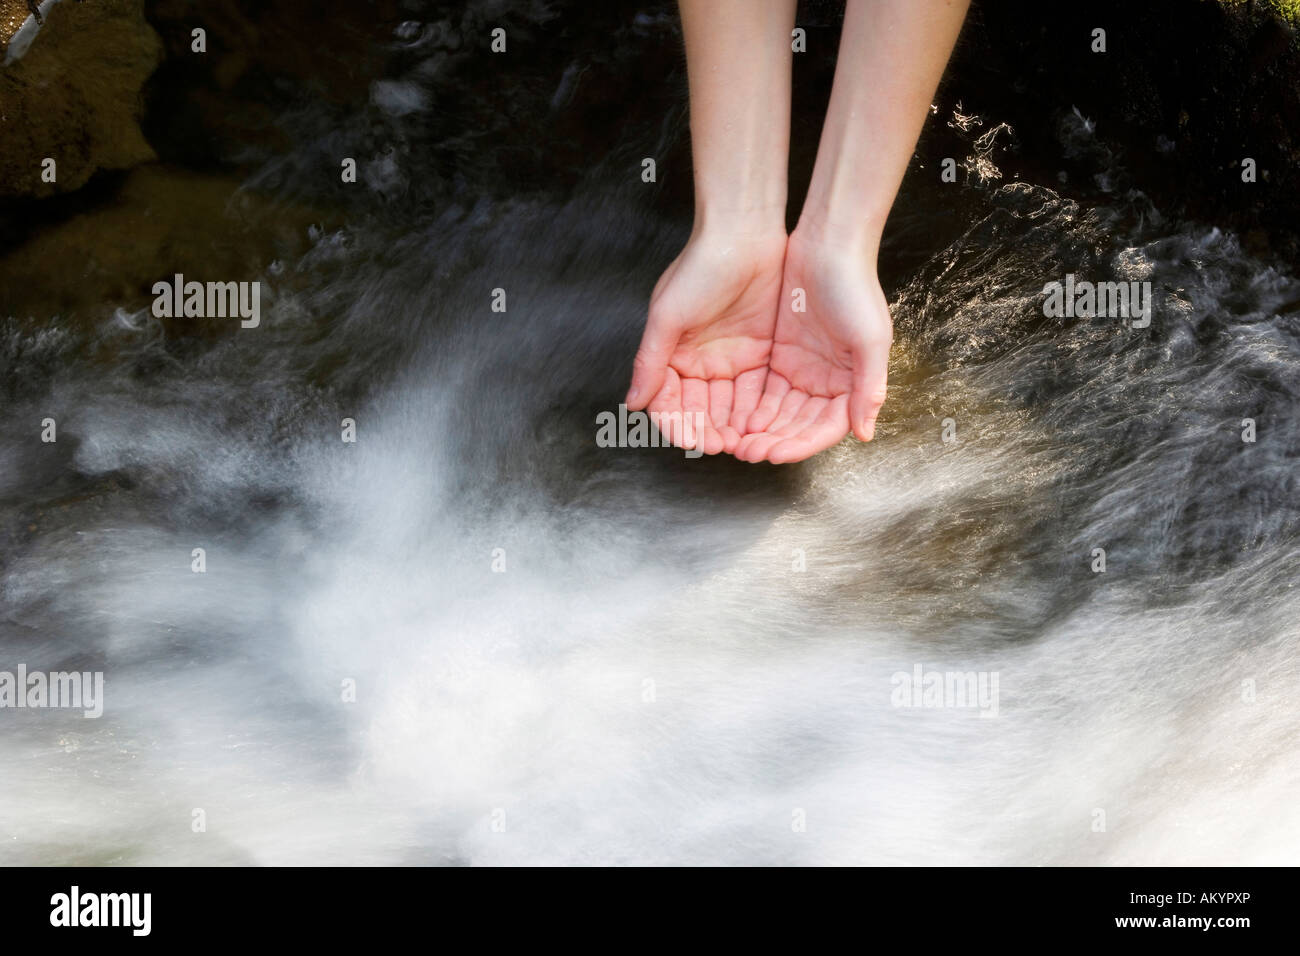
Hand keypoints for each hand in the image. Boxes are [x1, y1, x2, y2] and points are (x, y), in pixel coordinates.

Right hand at [627, 227, 787, 455]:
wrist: (744, 234)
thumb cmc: (699, 266)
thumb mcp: (667, 316)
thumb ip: (650, 362)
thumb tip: (633, 402)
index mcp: (671, 353)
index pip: (667, 400)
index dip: (675, 422)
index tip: (687, 438)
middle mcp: (698, 360)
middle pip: (699, 409)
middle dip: (706, 430)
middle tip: (718, 446)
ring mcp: (730, 359)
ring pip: (727, 406)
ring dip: (730, 426)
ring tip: (739, 442)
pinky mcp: (760, 353)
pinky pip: (755, 391)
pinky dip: (755, 410)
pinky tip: (758, 424)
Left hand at [734, 229, 892, 463]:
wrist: (828, 244)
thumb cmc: (855, 287)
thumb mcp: (870, 340)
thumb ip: (869, 389)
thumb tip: (865, 433)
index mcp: (850, 383)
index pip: (825, 429)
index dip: (800, 445)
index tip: (774, 454)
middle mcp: (826, 381)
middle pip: (797, 425)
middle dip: (773, 441)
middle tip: (746, 452)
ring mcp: (800, 368)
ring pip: (777, 412)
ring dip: (759, 429)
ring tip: (735, 440)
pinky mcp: (779, 353)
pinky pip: (761, 388)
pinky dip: (749, 404)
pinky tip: (732, 415)